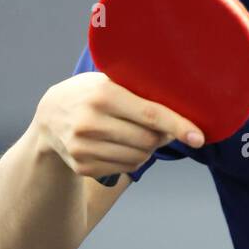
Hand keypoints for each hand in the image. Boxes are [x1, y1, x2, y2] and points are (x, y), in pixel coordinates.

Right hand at [35, 73, 203, 180]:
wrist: (49, 117)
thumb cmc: (91, 93)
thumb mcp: (107, 80)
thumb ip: (139, 89)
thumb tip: (183, 108)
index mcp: (102, 95)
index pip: (150, 114)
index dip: (178, 126)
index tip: (199, 138)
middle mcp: (90, 122)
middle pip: (148, 139)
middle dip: (161, 136)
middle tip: (160, 127)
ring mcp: (84, 147)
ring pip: (139, 157)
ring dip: (147, 148)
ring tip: (135, 133)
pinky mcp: (82, 166)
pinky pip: (125, 167)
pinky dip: (132, 158)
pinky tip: (120, 144)